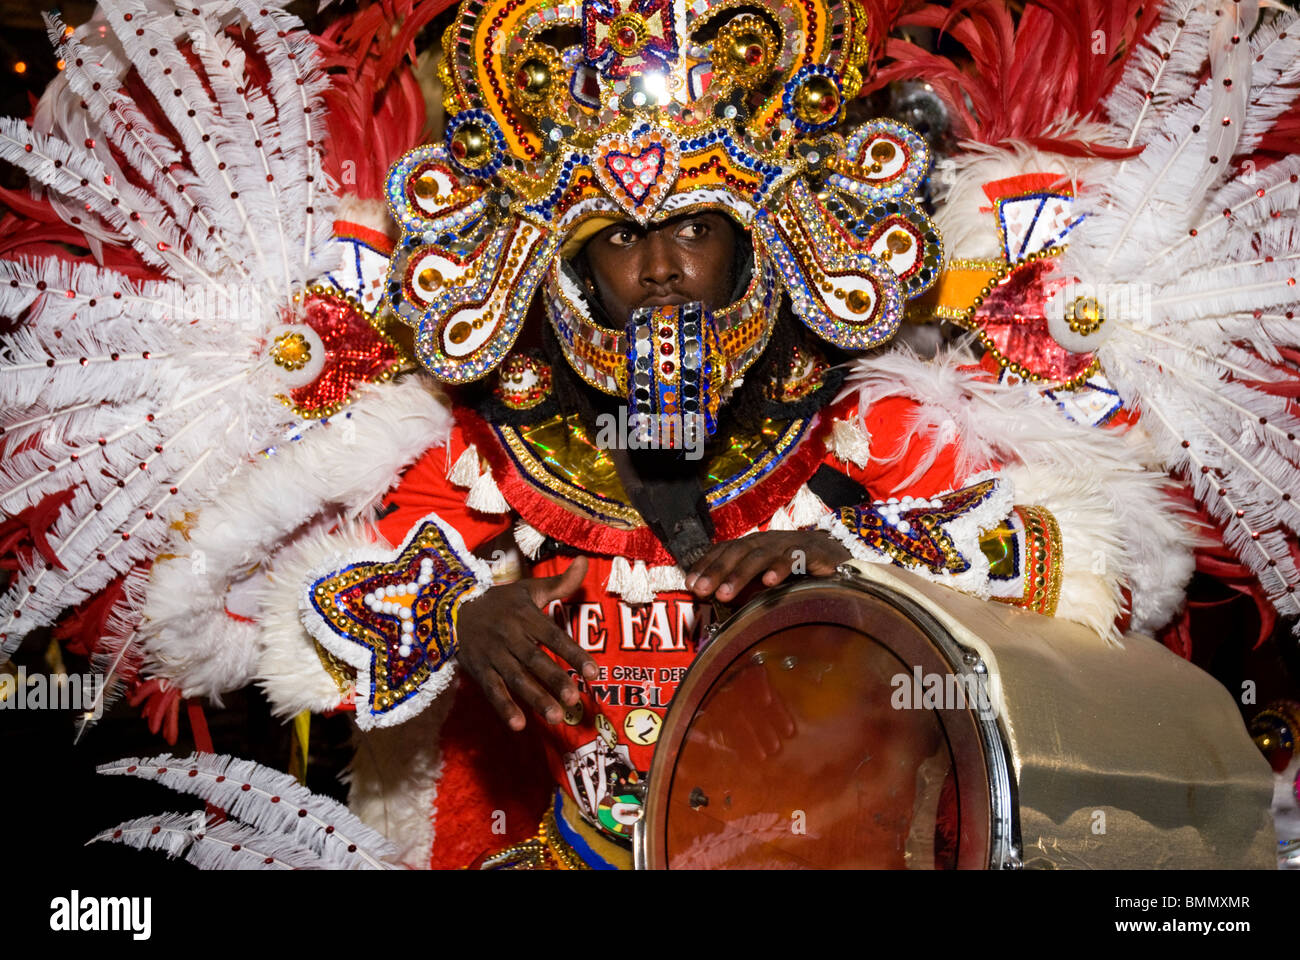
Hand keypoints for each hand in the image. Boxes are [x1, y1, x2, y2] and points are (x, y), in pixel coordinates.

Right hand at [455, 556, 597, 731]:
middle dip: (554, 680)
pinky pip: (492, 691)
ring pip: (516, 679)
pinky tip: (518, 725)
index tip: (595, 672)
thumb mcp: (529, 589)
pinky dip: (504, 708)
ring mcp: (493, 655)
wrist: (452, 608)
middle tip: (574, 699)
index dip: (574, 654)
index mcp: (526, 617)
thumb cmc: (500, 602)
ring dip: (535, 699)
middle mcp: (510, 636)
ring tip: (555, 717)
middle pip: (535, 660)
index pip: (554, 636)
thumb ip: (561, 583)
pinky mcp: (479, 670)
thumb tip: (584, 560)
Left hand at [684, 530, 850, 602]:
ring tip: (725, 595)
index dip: (706, 564)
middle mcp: (767, 541)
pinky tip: (768, 583)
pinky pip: (792, 559)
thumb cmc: (797, 571)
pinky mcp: (811, 552)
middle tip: (700, 590)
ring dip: (740, 575)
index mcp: (754, 546)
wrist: (839, 558)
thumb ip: (745, 587)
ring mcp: (788, 545)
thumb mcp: (766, 578)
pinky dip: (779, 569)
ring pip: (759, 555)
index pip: (724, 550)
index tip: (689, 584)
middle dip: (716, 571)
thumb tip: (715, 601)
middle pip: (736, 552)